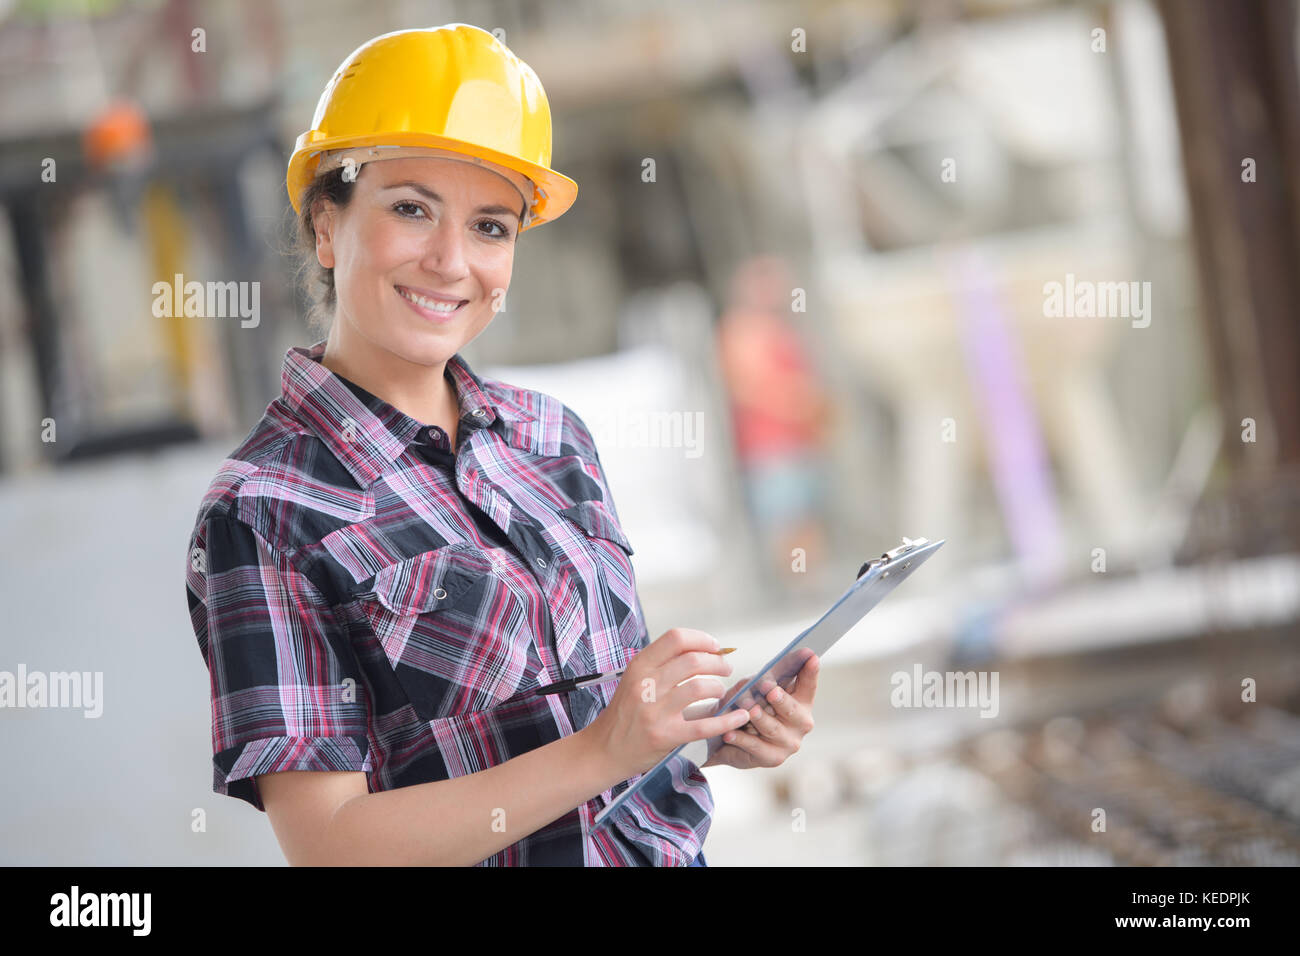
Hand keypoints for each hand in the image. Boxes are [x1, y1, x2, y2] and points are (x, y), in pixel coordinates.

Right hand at [584, 628, 753, 780]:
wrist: (604, 749)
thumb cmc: (624, 713)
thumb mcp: (634, 680)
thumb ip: (662, 665)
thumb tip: (703, 649)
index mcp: (639, 666)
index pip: (676, 638)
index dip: (702, 639)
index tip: (715, 646)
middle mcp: (645, 685)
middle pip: (693, 660)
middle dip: (717, 662)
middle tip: (725, 668)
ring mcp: (655, 711)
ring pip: (700, 687)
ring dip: (718, 687)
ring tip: (720, 691)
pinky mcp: (666, 736)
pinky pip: (704, 725)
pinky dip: (727, 720)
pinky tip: (739, 716)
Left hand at [700, 652, 819, 769]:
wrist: (725, 736)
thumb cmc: (745, 705)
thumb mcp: (754, 687)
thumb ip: (765, 680)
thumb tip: (768, 677)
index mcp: (801, 701)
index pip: (808, 685)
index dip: (810, 672)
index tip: (811, 656)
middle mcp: (800, 723)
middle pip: (792, 709)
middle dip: (780, 699)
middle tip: (769, 689)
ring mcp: (788, 742)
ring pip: (772, 728)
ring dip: (758, 718)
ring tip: (747, 711)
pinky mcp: (772, 758)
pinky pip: (755, 746)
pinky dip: (741, 738)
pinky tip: (730, 733)